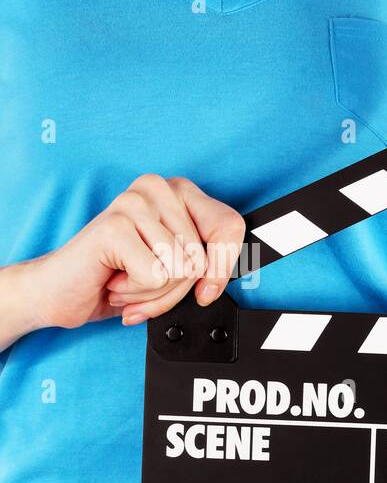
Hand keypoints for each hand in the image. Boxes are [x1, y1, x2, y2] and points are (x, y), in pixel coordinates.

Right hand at [24, 174, 244, 331]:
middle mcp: (157, 188)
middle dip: (180, 287)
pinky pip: (158, 276)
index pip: (231, 226)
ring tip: (130, 279)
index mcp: (179, 192)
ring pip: (183, 269)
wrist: (60, 291)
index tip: (205, 288)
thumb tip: (227, 271)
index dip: (224, 267)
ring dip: (156, 293)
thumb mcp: (178, 270)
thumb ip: (209, 263)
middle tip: (148, 281)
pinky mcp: (115, 225)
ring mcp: (134, 202)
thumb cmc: (119, 278)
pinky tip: (116, 279)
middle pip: (205, 256)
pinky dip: (139, 293)